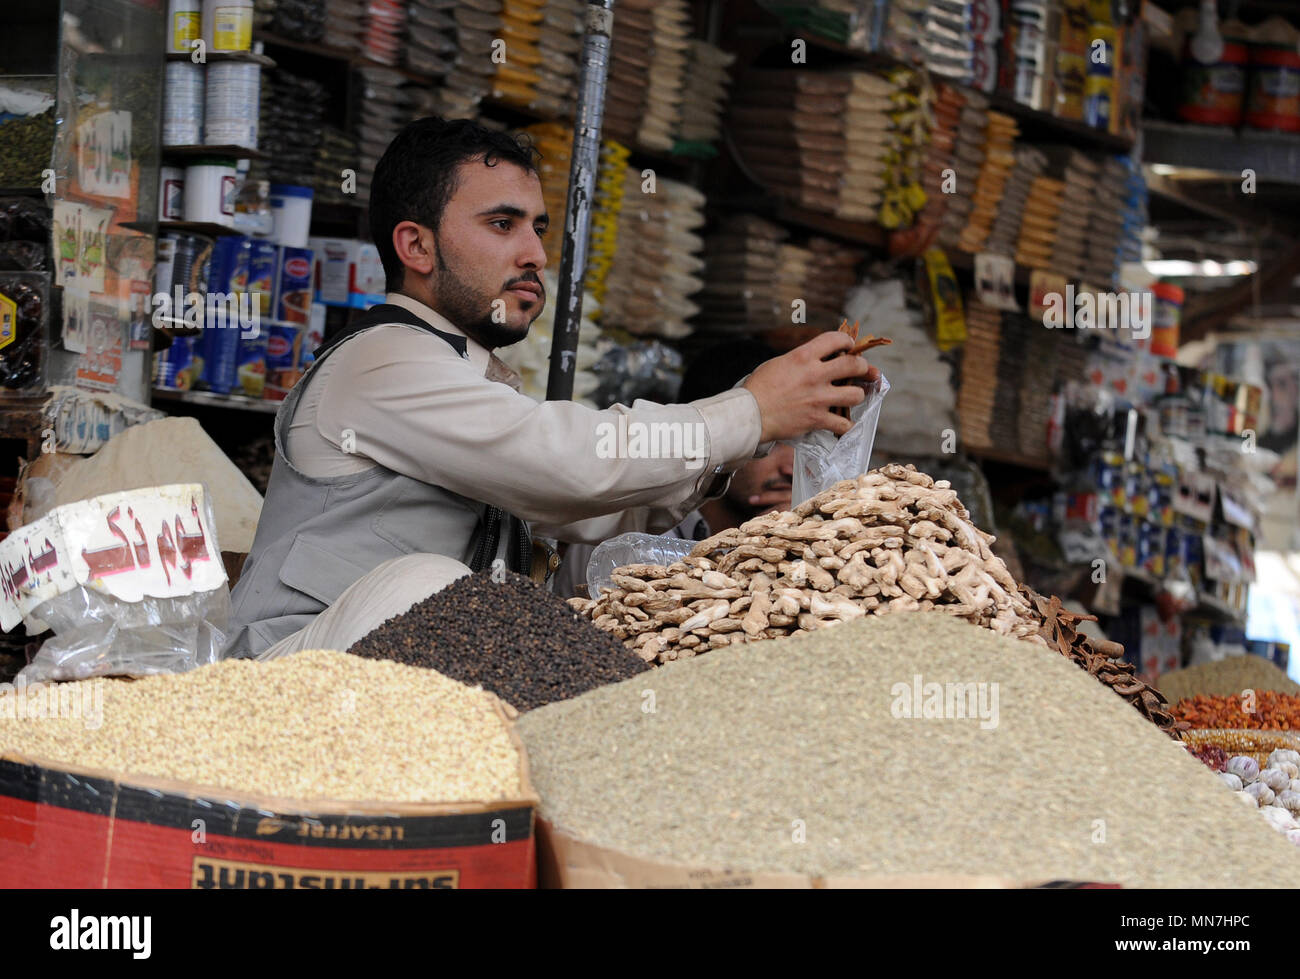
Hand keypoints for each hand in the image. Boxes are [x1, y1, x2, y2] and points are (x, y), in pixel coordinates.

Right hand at [742, 332, 880, 441]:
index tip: (849, 347)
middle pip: (854, 365)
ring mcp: (818, 398)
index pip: (836, 339)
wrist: (750, 414)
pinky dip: (845, 425)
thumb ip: (801, 360)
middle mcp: (814, 375)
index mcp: (803, 356)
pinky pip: (843, 424)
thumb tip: (817, 360)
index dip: (847, 342)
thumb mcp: (779, 363)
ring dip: (857, 395)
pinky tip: (842, 424)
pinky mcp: (816, 419)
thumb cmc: (758, 388)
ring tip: (851, 397)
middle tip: (861, 371)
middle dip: (863, 367)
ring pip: (855, 395)